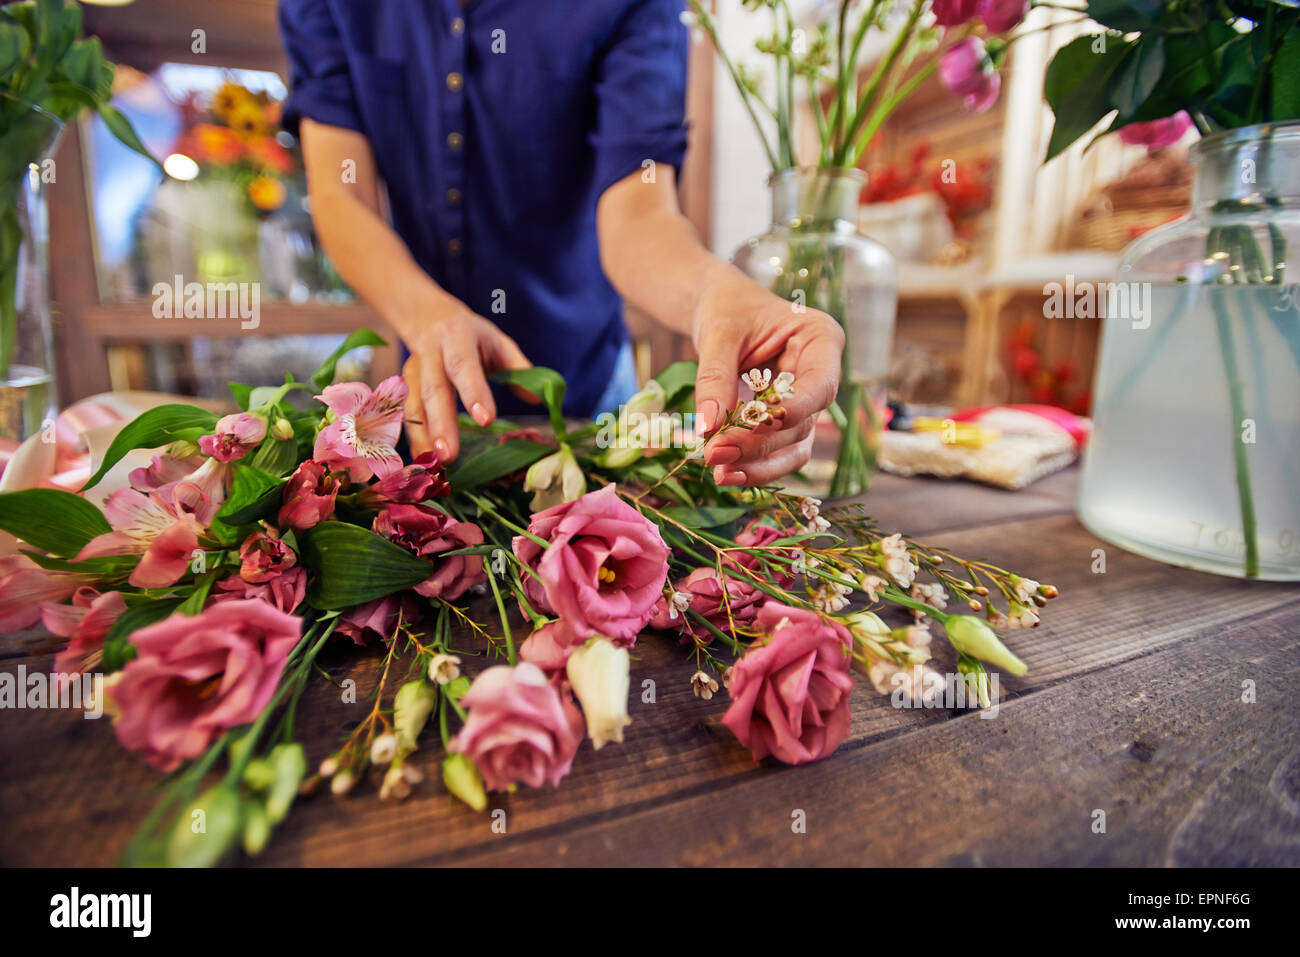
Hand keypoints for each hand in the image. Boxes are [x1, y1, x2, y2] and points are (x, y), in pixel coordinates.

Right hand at [402, 300, 531, 460]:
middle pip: (434, 390)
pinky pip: (406, 417)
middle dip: (441, 424)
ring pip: (414, 406)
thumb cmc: (472, 337)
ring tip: (437, 465)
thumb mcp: (498, 342)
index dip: (473, 391)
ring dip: (423, 437)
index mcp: (457, 337)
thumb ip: (518, 367)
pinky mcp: (401, 388)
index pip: (463, 365)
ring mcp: (411, 371)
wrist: (428, 319)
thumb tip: (537, 398)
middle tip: (449, 456)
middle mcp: (429, 354)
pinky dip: (414, 441)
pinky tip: (424, 462)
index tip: (486, 420)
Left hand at [692, 273, 843, 486]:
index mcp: (821, 340)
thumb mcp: (718, 333)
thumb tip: (708, 427)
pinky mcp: (786, 424)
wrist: (722, 309)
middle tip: (715, 453)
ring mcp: (806, 403)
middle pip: (803, 423)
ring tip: (718, 474)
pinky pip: (776, 453)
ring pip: (794, 447)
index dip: (793, 411)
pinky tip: (724, 474)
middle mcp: (822, 375)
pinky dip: (752, 466)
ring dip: (758, 466)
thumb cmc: (728, 309)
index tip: (754, 423)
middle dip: (759, 444)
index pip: (819, 386)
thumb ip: (715, 376)